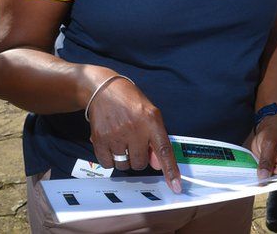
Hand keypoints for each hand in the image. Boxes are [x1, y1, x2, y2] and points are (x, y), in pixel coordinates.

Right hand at [86, 76, 181, 192]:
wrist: (104, 90)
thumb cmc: (130, 102)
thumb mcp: (150, 115)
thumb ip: (156, 140)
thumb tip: (158, 165)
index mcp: (152, 121)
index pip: (164, 150)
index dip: (170, 170)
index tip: (176, 186)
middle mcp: (135, 129)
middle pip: (141, 163)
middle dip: (139, 158)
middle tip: (135, 143)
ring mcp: (116, 135)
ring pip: (124, 165)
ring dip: (124, 159)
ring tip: (122, 142)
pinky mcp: (100, 139)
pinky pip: (108, 164)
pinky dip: (110, 159)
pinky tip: (111, 144)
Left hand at [250, 115, 276, 180]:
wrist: (269, 130)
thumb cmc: (272, 133)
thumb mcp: (268, 145)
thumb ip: (266, 161)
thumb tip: (263, 177)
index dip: (271, 181)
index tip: (260, 182)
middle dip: (266, 182)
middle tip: (254, 179)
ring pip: (271, 182)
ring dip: (261, 180)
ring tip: (253, 176)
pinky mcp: (274, 171)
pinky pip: (267, 178)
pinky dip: (260, 178)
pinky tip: (254, 175)